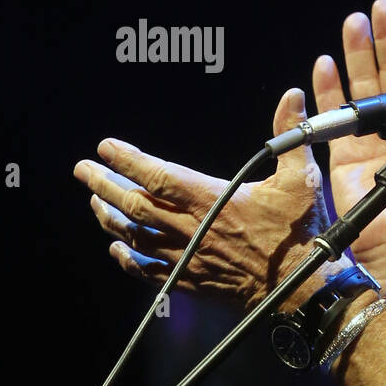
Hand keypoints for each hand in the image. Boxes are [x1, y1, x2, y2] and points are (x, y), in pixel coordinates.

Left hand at [74, 87, 337, 311]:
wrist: (302, 289)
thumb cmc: (301, 233)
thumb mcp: (301, 178)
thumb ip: (290, 136)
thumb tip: (293, 96)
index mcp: (213, 200)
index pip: (159, 176)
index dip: (129, 160)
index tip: (106, 147)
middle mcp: (193, 229)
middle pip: (135, 205)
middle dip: (104, 185)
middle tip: (83, 170)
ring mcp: (188, 258)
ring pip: (136, 236)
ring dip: (110, 217)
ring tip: (95, 200)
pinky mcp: (192, 281)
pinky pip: (148, 271)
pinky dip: (128, 258)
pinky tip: (116, 247)